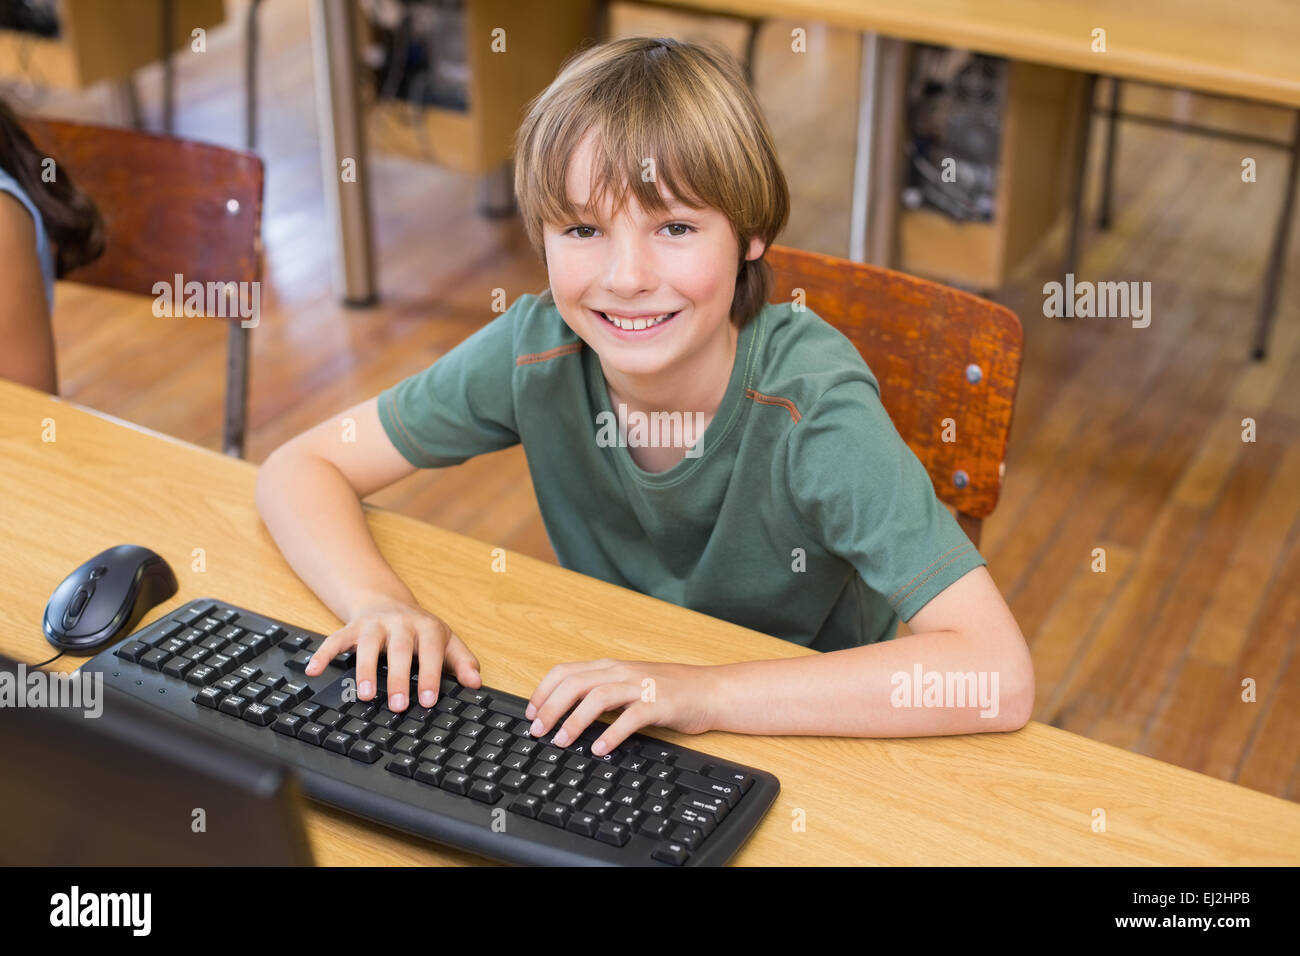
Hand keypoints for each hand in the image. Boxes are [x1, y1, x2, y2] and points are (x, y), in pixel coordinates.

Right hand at [304, 594, 480, 710]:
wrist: (386, 601)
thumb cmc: (420, 631)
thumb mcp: (446, 642)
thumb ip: (462, 662)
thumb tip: (476, 683)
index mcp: (427, 627)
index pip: (432, 651)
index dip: (431, 676)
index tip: (428, 701)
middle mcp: (400, 623)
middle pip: (400, 650)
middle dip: (399, 678)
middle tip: (398, 706)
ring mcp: (374, 625)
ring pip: (368, 645)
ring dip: (365, 670)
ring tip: (365, 695)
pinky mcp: (352, 628)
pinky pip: (335, 640)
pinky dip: (323, 654)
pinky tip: (313, 671)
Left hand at [524, 659, 717, 755]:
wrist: (710, 691)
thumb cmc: (670, 691)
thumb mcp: (629, 686)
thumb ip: (602, 693)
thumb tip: (566, 713)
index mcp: (611, 666)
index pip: (565, 671)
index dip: (543, 692)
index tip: (530, 714)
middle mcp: (622, 672)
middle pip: (575, 683)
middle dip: (550, 708)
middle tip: (538, 732)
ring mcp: (640, 686)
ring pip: (597, 696)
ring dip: (574, 721)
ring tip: (562, 741)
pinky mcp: (659, 703)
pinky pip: (630, 718)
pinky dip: (611, 734)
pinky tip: (599, 749)